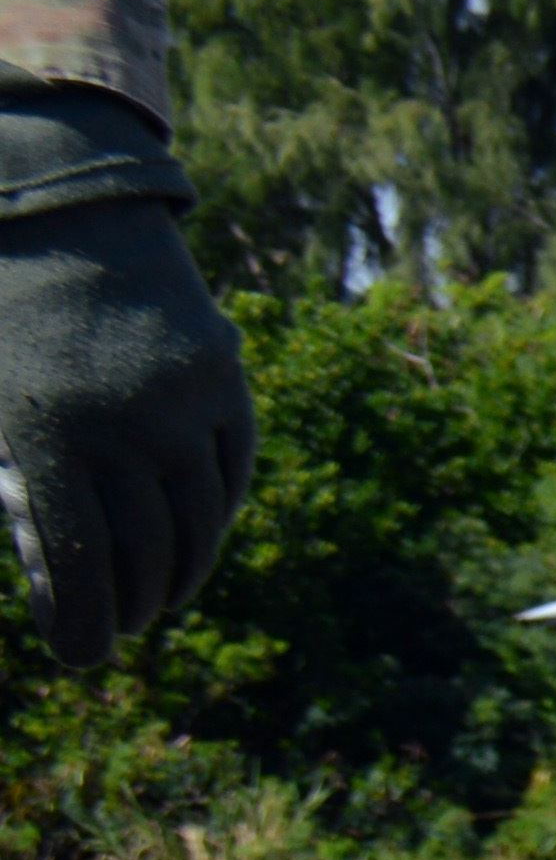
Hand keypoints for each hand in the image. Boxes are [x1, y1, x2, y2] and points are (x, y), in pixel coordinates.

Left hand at [0, 99, 251, 663]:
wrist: (53, 203)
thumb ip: (4, 472)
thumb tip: (37, 560)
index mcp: (48, 433)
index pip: (82, 567)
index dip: (82, 627)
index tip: (78, 656)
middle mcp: (129, 429)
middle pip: (147, 558)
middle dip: (128, 608)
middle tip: (110, 627)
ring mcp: (186, 408)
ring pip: (199, 527)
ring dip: (178, 575)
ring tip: (153, 595)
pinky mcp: (224, 386)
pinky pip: (228, 478)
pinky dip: (209, 519)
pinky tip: (187, 536)